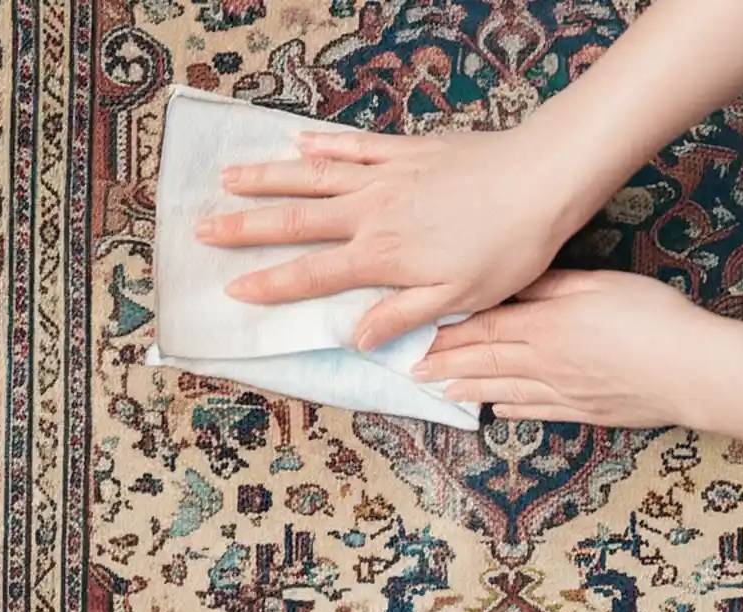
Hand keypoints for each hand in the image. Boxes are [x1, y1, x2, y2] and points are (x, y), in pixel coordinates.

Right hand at [195, 128, 595, 350]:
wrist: (541, 180)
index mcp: (382, 257)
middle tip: (201, 227)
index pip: (311, 274)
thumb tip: (354, 338)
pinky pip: (353, 145)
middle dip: (244, 226)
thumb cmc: (508, 248)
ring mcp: (385, 176)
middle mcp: (371, 213)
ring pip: (313, 178)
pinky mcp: (406, 149)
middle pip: (295, 222)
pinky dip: (322, 144)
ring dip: (267, 179)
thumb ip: (402, 316)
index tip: (232, 288)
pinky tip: (296, 142)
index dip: (268, 284)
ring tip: (227, 177)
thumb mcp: (459, 299)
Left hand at [413, 270, 719, 427]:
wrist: (691, 371)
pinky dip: (513, 409)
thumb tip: (514, 281)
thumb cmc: (653, 318)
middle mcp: (546, 363)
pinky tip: (498, 410)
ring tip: (442, 392)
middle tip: (414, 370)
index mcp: (546, 326)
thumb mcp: (598, 284)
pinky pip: (539, 411)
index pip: (484, 330)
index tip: (420, 336)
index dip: (449, 334)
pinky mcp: (586, 411)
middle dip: (446, 365)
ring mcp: (565, 391)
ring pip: (505, 390)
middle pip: (486, 362)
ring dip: (470, 390)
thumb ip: (552, 285)